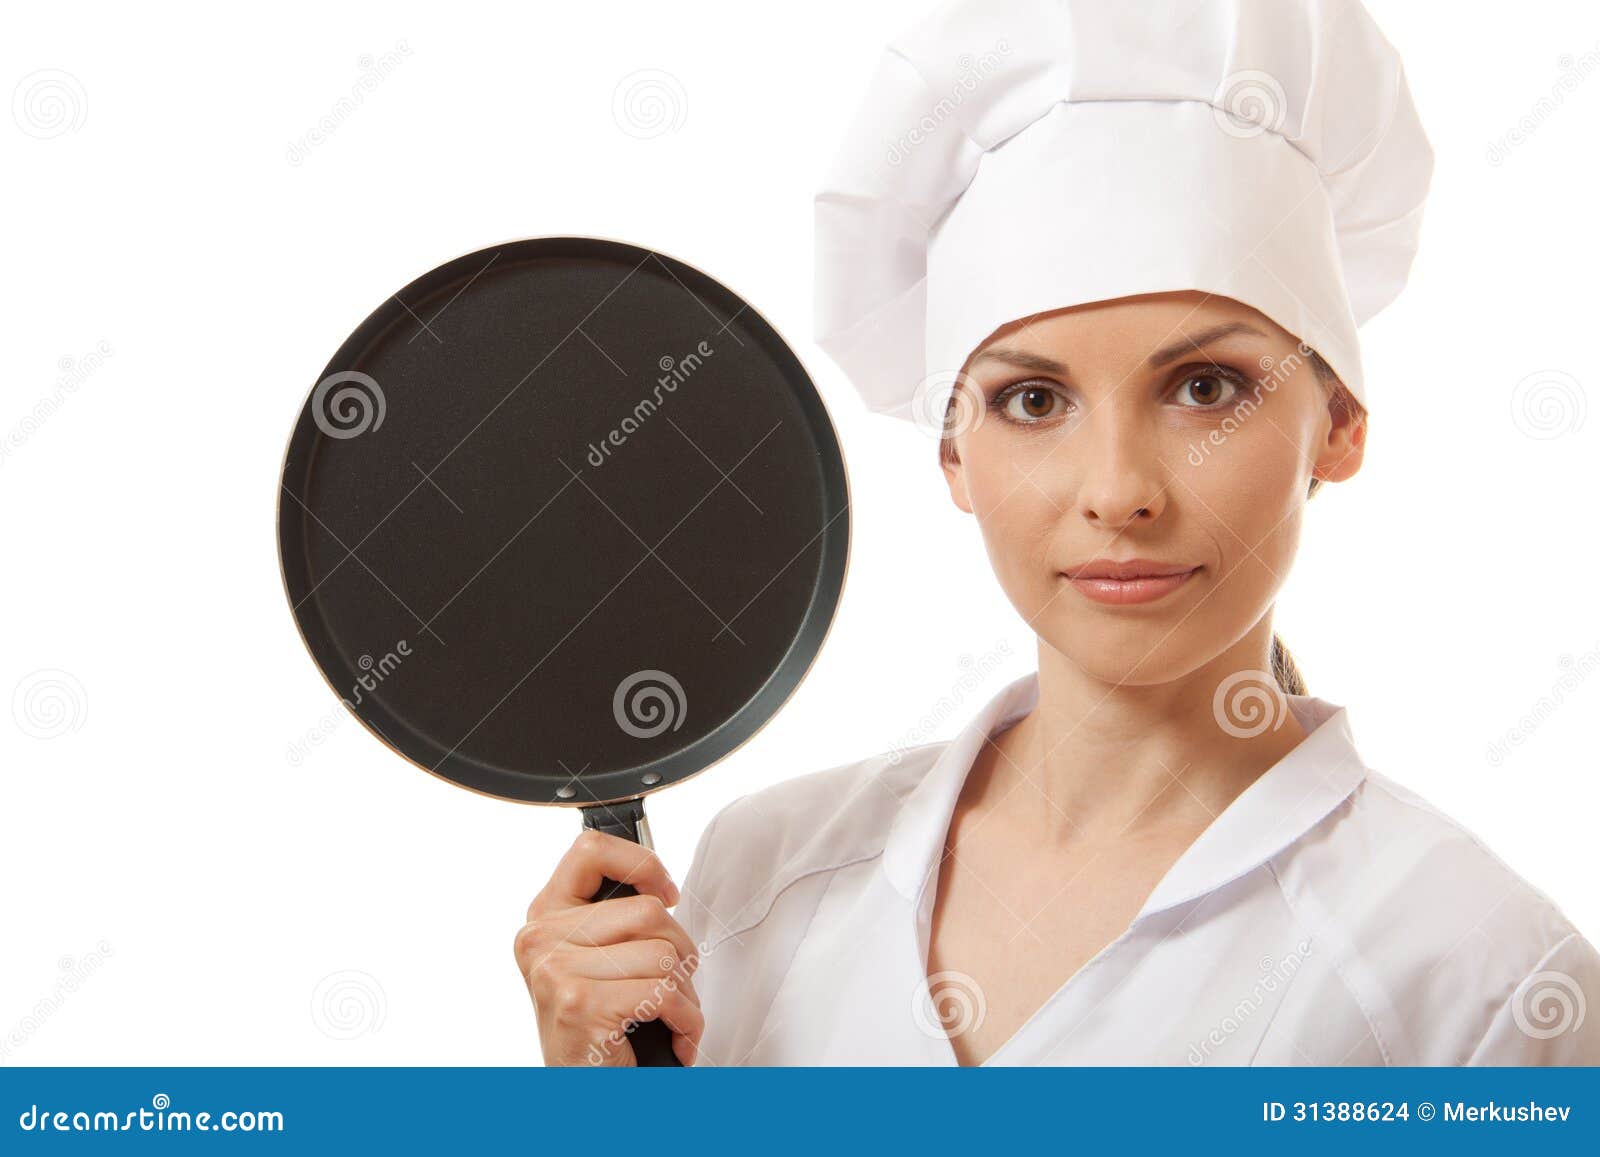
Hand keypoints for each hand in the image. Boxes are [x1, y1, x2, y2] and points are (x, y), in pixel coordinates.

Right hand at [514, 829, 703, 1065]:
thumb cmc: (602, 1030)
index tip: (667, 893)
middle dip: (681, 953)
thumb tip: (661, 888)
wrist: (586, 1094)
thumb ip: (615, 917)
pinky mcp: (580, 1004)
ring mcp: (556, 971)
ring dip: (685, 993)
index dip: (642, 864)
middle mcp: (540, 939)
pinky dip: (686, 1020)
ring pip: (664, 951)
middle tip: (671, 988)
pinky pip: (666, 991)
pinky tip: (673, 1038)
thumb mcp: (597, 960)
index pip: (590, 849)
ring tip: (668, 1017)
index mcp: (544, 916)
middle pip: (649, 910)